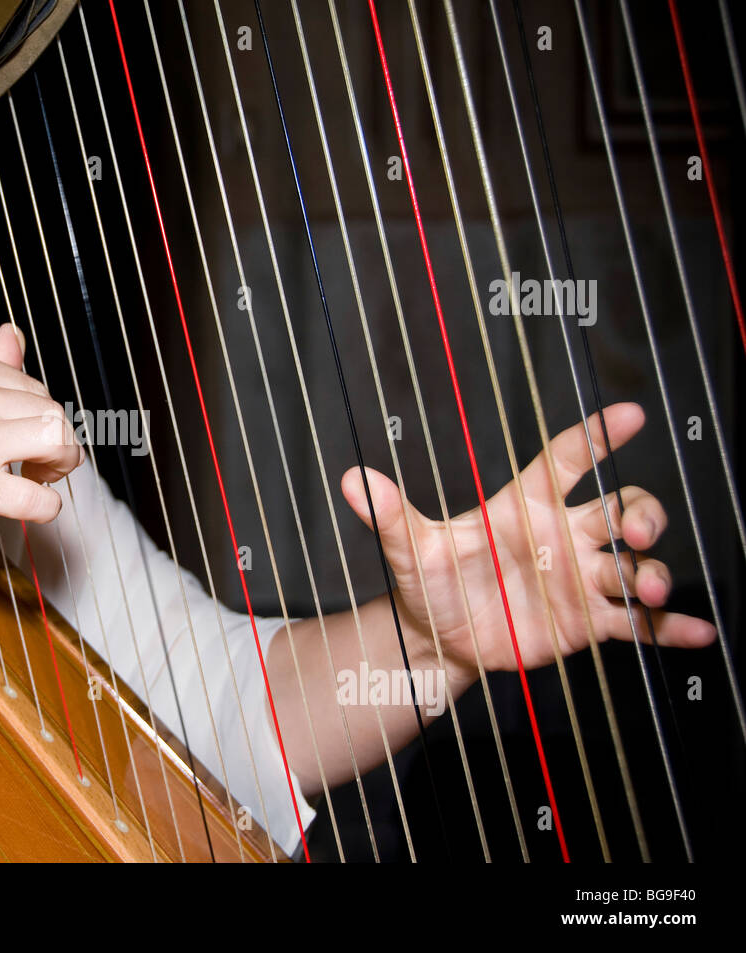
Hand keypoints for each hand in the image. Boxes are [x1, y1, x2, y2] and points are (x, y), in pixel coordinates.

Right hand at [0, 324, 81, 557]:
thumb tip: (14, 333)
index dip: (41, 416)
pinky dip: (47, 507)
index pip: (34, 384)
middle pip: (53, 411)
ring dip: (62, 465)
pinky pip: (40, 497)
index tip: (25, 439)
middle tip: (38, 464)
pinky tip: (33, 507)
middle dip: (58, 441)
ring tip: (41, 478)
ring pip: (58, 440)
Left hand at [340, 403, 715, 679]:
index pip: (567, 459)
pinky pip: (637, 622)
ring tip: (650, 588)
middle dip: (640, 513)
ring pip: (634, 563)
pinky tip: (698, 634)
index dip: (597, 437)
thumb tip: (351, 480)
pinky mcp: (587, 621)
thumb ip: (390, 514)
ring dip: (653, 571)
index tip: (630, 414)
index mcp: (525, 505)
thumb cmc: (430, 579)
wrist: (439, 634)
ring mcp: (579, 578)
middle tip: (635, 530)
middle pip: (619, 508)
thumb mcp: (411, 549)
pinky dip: (669, 627)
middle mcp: (562, 535)